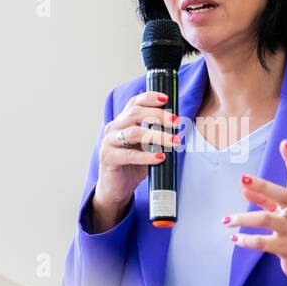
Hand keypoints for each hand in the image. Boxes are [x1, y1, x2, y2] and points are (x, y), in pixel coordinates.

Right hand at [91, 90, 182, 229]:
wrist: (115, 188)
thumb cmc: (132, 165)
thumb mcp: (145, 146)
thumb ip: (156, 134)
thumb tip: (178, 127)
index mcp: (122, 121)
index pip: (134, 103)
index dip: (149, 98)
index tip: (166, 99)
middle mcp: (114, 128)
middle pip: (135, 113)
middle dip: (158, 115)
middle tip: (176, 122)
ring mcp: (108, 142)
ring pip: (134, 133)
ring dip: (157, 136)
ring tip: (175, 142)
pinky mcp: (108, 158)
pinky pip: (129, 155)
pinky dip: (147, 156)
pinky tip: (160, 157)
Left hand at [223, 139, 286, 285]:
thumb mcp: (283, 215)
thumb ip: (264, 201)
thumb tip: (243, 188)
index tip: (285, 143)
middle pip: (281, 194)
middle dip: (262, 186)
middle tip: (243, 179)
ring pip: (266, 219)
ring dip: (243, 219)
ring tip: (226, 220)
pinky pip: (263, 242)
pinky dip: (247, 240)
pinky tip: (235, 239)